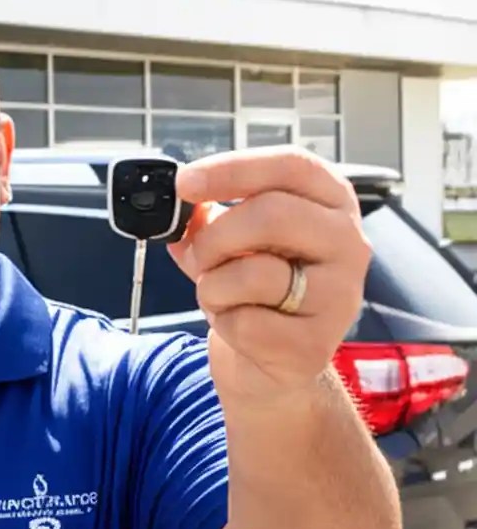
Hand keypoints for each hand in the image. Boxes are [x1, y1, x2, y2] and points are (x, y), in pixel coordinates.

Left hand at [166, 146, 370, 400]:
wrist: (272, 362)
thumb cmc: (252, 289)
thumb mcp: (231, 241)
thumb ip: (206, 218)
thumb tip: (180, 207)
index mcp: (331, 203)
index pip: (291, 165)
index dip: (233, 169)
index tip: (185, 183)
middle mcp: (348, 243)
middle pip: (271, 215)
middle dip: (214, 237)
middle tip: (196, 255)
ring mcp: (340, 295)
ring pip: (254, 272)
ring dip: (213, 285)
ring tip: (222, 295)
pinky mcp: (316, 344)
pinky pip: (246, 322)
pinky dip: (224, 323)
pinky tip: (240, 327)